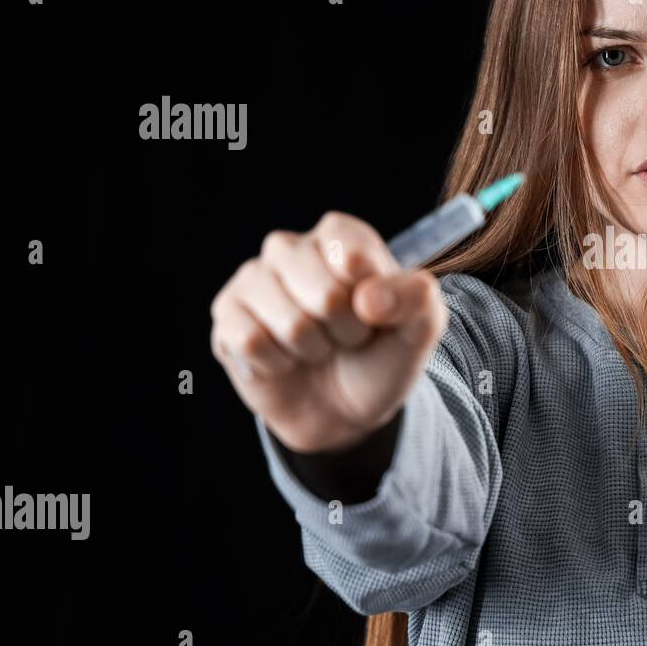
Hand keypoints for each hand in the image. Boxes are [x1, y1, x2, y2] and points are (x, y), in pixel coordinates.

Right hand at [210, 211, 448, 453]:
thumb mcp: (419, 328)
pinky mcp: (226, 315)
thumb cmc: (380, 356)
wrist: (344, 410)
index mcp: (340, 235)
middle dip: (346, 331)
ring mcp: (253, 279)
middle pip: (326, 294)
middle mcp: (291, 247)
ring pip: (290, 323)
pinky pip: (252, 342)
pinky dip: (278, 365)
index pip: (354, 255)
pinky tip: (284, 360)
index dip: (372, 299)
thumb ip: (417, 299)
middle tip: (346, 337)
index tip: (375, 313)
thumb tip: (369, 299)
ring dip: (313, 351)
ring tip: (317, 348)